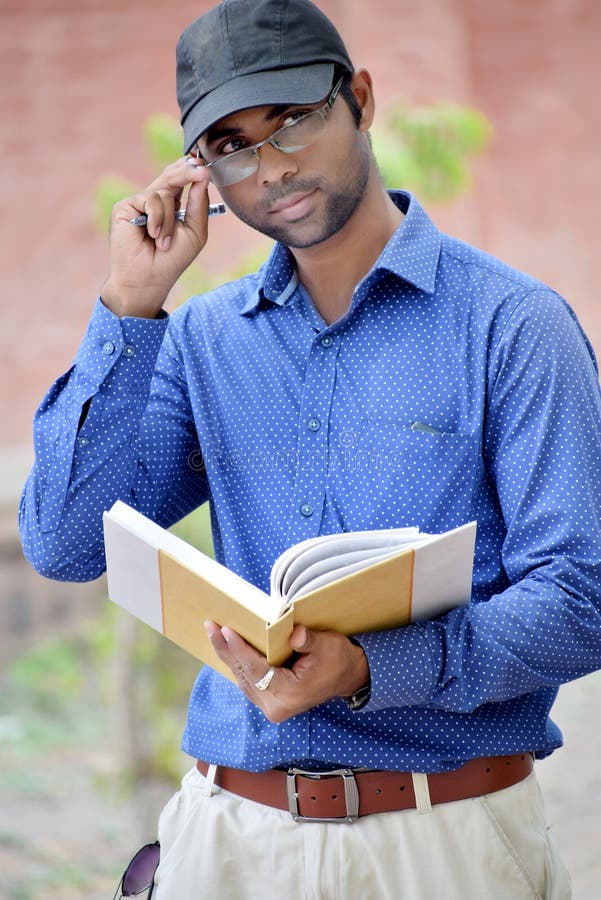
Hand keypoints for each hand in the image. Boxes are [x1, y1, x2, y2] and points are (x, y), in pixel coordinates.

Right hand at [101, 157, 211, 317]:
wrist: (148, 279)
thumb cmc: (172, 260)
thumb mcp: (195, 232)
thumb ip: (199, 204)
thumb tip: (203, 173)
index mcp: (173, 206)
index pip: (182, 180)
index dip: (192, 169)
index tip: (205, 163)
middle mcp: (155, 202)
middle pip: (172, 176)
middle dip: (187, 172)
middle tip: (201, 169)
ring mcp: (139, 203)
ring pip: (163, 192)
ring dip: (169, 220)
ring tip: (164, 242)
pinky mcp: (125, 207)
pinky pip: (149, 198)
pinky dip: (157, 218)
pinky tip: (153, 235)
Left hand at [205, 622, 369, 722]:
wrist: (347, 676)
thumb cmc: (338, 658)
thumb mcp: (327, 645)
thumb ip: (308, 641)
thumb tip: (295, 634)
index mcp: (290, 694)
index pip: (257, 670)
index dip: (240, 650)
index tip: (226, 631)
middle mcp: (275, 706)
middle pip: (244, 674)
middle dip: (226, 650)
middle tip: (210, 626)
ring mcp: (270, 706)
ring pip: (242, 678)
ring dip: (228, 655)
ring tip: (213, 632)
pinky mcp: (268, 701)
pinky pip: (247, 680)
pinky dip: (237, 662)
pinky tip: (226, 646)